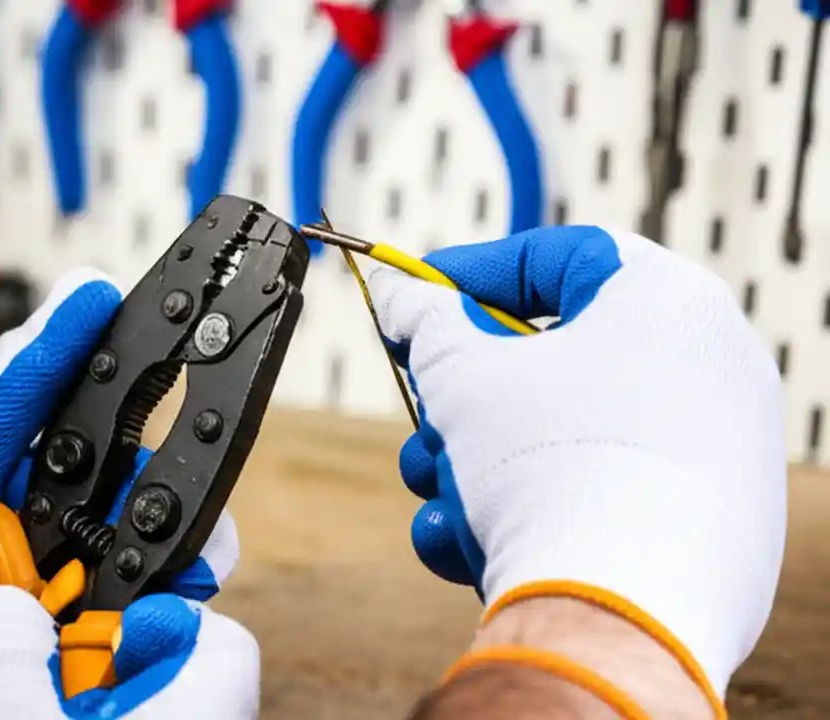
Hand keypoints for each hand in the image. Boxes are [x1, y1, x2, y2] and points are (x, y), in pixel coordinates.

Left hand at [0, 269, 238, 718]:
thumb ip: (26, 371)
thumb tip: (90, 291)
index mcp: (42, 459)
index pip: (137, 457)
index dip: (176, 471)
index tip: (194, 481)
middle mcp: (53, 520)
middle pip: (149, 528)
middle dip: (172, 543)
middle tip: (184, 562)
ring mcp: (45, 582)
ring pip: (133, 586)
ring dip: (145, 593)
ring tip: (148, 601)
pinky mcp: (34, 638)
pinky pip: (96, 637)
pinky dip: (110, 636)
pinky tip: (110, 635)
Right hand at [367, 226, 784, 702]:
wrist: (621, 614)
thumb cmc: (550, 468)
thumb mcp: (462, 371)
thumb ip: (424, 317)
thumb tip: (402, 294)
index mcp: (667, 303)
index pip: (559, 258)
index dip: (471, 272)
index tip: (416, 296)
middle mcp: (704, 370)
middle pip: (552, 359)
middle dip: (464, 397)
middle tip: (426, 413)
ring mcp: (704, 453)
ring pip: (559, 436)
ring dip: (475, 462)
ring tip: (438, 489)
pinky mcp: (695, 527)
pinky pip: (592, 494)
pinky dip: (524, 510)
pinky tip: (467, 541)